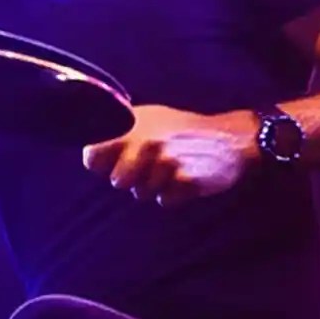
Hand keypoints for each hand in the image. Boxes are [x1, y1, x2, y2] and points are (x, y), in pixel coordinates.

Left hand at [82, 105, 260, 206]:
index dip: (100, 163)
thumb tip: (90, 149)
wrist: (229, 137)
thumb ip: (120, 130)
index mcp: (133, 125)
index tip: (109, 164)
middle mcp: (146, 143)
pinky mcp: (186, 182)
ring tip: (171, 170)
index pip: (94, 154)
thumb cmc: (183, 128)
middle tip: (147, 169)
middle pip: (118, 180)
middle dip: (130, 179)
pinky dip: (173, 195)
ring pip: (141, 193)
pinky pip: (165, 201)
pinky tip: (184, 180)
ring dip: (154, 187)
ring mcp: (166, 163)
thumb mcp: (149, 117)